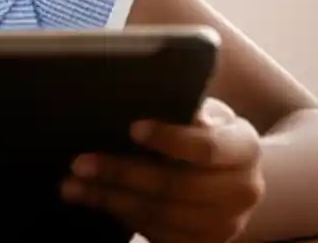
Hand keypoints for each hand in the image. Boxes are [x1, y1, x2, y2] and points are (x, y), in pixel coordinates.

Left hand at [61, 98, 265, 242]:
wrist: (231, 177)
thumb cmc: (205, 133)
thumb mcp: (204, 112)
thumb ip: (186, 104)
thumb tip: (161, 88)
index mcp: (244, 148)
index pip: (207, 147)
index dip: (170, 139)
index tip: (133, 128)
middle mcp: (243, 191)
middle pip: (177, 186)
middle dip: (123, 174)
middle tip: (80, 163)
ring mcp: (226, 224)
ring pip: (161, 216)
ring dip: (111, 200)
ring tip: (72, 185)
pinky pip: (159, 236)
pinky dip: (121, 219)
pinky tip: (92, 201)